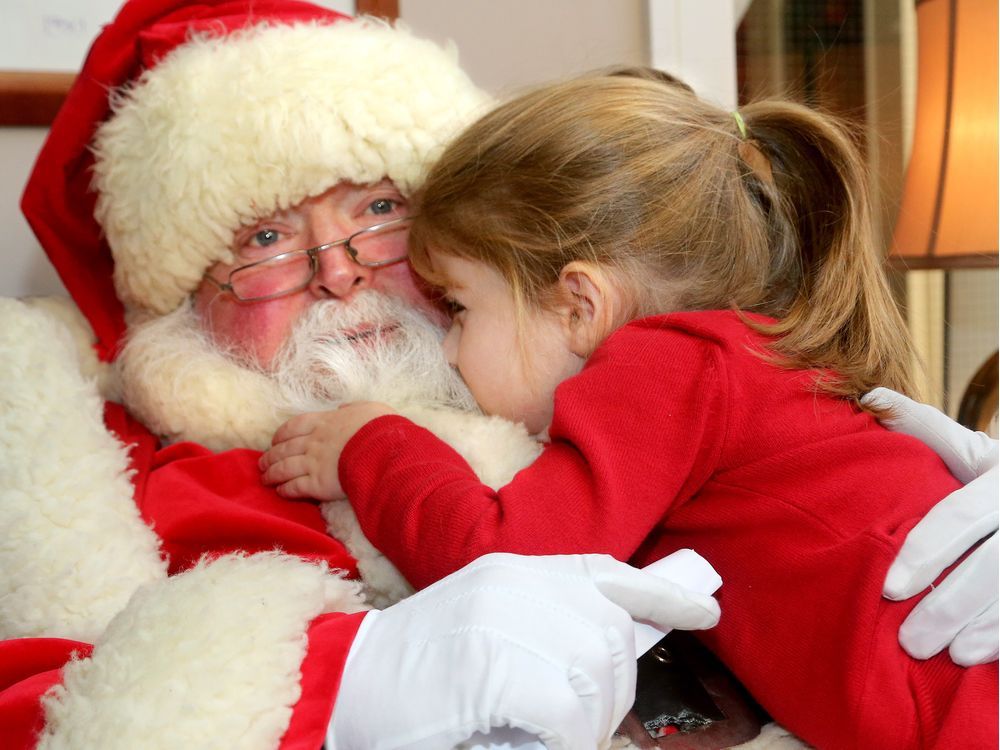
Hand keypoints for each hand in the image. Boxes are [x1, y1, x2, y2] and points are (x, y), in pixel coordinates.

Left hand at [260, 402, 395, 499]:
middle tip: (262, 463)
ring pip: (284, 468)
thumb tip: (344, 408)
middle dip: (270, 457)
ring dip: (272, 474)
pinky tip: (281, 492)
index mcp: (325, 422)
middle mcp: (314, 442)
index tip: (275, 441)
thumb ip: (353, 408)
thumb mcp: (368, 408)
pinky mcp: (318, 485)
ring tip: (265, 479)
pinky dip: (285, 490)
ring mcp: (314, 463)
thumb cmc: (381, 428)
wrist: (385, 450)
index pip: (294, 426)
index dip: (280, 435)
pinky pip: (295, 488)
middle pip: (284, 449)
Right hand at [327, 553, 719, 749]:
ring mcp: (505, 624)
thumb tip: (619, 641)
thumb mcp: (485, 623)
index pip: (603, 572)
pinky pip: (567, 716)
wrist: (343, 683)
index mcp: (513, 570)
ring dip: (584, 723)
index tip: (704, 609)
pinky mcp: (495, 670)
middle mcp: (516, 586)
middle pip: (611, 637)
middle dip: (611, 690)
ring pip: (596, 679)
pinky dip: (562, 742)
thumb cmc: (418, 666)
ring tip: (545, 734)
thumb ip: (548, 622)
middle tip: (576, 724)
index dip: (658, 594)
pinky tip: (532, 743)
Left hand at [864, 387, 998, 665]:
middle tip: (908, 640)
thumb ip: (926, 429)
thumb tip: (869, 397)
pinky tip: (982, 658)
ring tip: (944, 655)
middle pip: (994, 566)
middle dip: (948, 605)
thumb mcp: (976, 450)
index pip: (960, 516)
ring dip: (983, 630)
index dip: (925, 553)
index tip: (889, 588)